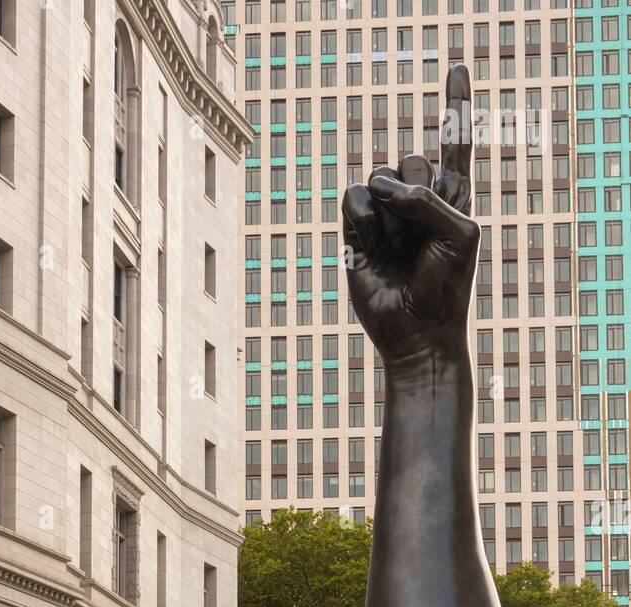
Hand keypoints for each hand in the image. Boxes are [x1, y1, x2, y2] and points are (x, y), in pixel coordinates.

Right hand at [342, 65, 477, 367]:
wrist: (417, 334)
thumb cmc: (448, 288)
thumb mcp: (459, 235)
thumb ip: (428, 199)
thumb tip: (382, 186)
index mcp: (454, 197)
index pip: (456, 141)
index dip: (456, 104)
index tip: (456, 65)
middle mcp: (419, 201)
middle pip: (411, 158)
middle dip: (414, 193)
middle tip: (419, 239)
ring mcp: (387, 215)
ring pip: (380, 176)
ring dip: (390, 215)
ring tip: (398, 251)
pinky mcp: (357, 231)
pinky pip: (355, 198)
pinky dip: (364, 219)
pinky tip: (371, 247)